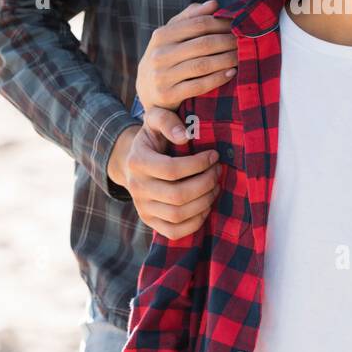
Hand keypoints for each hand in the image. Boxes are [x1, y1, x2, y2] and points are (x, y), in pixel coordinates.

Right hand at [111, 121, 220, 239]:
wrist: (134, 162)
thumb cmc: (153, 138)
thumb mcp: (155, 119)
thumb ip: (167, 120)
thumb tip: (184, 136)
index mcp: (137, 162)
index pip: (172, 169)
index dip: (198, 164)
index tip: (214, 156)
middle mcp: (137, 188)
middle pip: (178, 195)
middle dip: (205, 183)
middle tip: (218, 171)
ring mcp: (142, 208)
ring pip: (178, 215)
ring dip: (204, 202)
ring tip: (215, 186)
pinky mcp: (150, 222)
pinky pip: (175, 232)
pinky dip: (196, 222)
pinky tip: (205, 205)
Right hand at [137, 0, 237, 111]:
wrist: (145, 91)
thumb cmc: (165, 57)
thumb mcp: (171, 35)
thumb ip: (190, 18)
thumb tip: (214, 3)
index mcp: (161, 36)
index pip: (198, 24)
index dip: (221, 24)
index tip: (237, 25)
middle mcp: (159, 55)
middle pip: (203, 44)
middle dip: (228, 42)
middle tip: (244, 41)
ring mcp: (162, 76)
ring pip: (202, 65)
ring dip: (226, 60)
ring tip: (241, 56)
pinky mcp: (168, 95)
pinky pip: (199, 86)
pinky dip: (218, 79)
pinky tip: (231, 73)